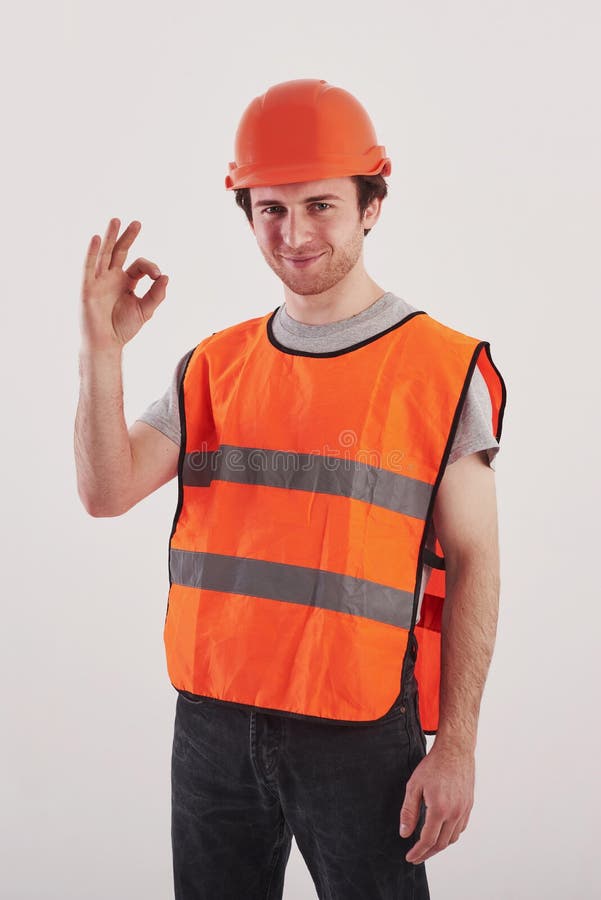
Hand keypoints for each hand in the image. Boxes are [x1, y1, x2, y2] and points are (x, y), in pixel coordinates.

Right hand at [80, 217, 167, 352]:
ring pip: (105, 254)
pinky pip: (89, 266)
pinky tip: (97, 238)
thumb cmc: (123, 328)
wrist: (106, 343)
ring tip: (116, 220)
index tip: (158, 276)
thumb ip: (156, 294)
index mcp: (126, 282)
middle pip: (120, 252)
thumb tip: (166, 276)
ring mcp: (99, 281)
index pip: (139, 266)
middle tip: (137, 223)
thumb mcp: (145, 310)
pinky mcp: (88, 287)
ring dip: (111, 237)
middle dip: (128, 237)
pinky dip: (93, 252)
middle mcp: (112, 278)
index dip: (150, 267)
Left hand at [399, 741, 474, 864]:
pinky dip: (450, 835)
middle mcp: (455, 813)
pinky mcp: (469, 806)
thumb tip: (404, 834)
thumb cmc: (433, 765)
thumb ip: (408, 812)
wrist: (455, 750)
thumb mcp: (414, 786)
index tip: (410, 857)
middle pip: (441, 843)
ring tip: (427, 847)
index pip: (428, 840)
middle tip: (416, 857)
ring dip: (439, 846)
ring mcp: (464, 810)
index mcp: (439, 809)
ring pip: (452, 838)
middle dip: (428, 853)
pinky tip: (441, 833)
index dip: (418, 852)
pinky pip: (460, 828)